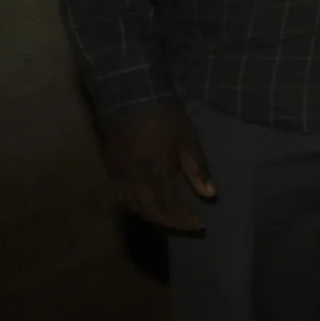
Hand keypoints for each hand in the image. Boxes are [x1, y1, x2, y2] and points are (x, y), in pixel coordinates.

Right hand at [100, 104, 214, 231]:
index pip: (170, 208)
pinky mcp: (109, 169)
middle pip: (151, 212)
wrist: (129, 95)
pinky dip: (134, 207)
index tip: (201, 224)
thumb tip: (210, 194)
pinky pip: (120, 197)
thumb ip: (198, 168)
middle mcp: (134, 179)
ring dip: (153, 217)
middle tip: (189, 226)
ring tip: (171, 218)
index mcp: (155, 171)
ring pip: (133, 208)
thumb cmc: (165, 115)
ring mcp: (118, 175)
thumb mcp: (188, 139)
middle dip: (171, 223)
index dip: (184, 220)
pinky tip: (146, 205)